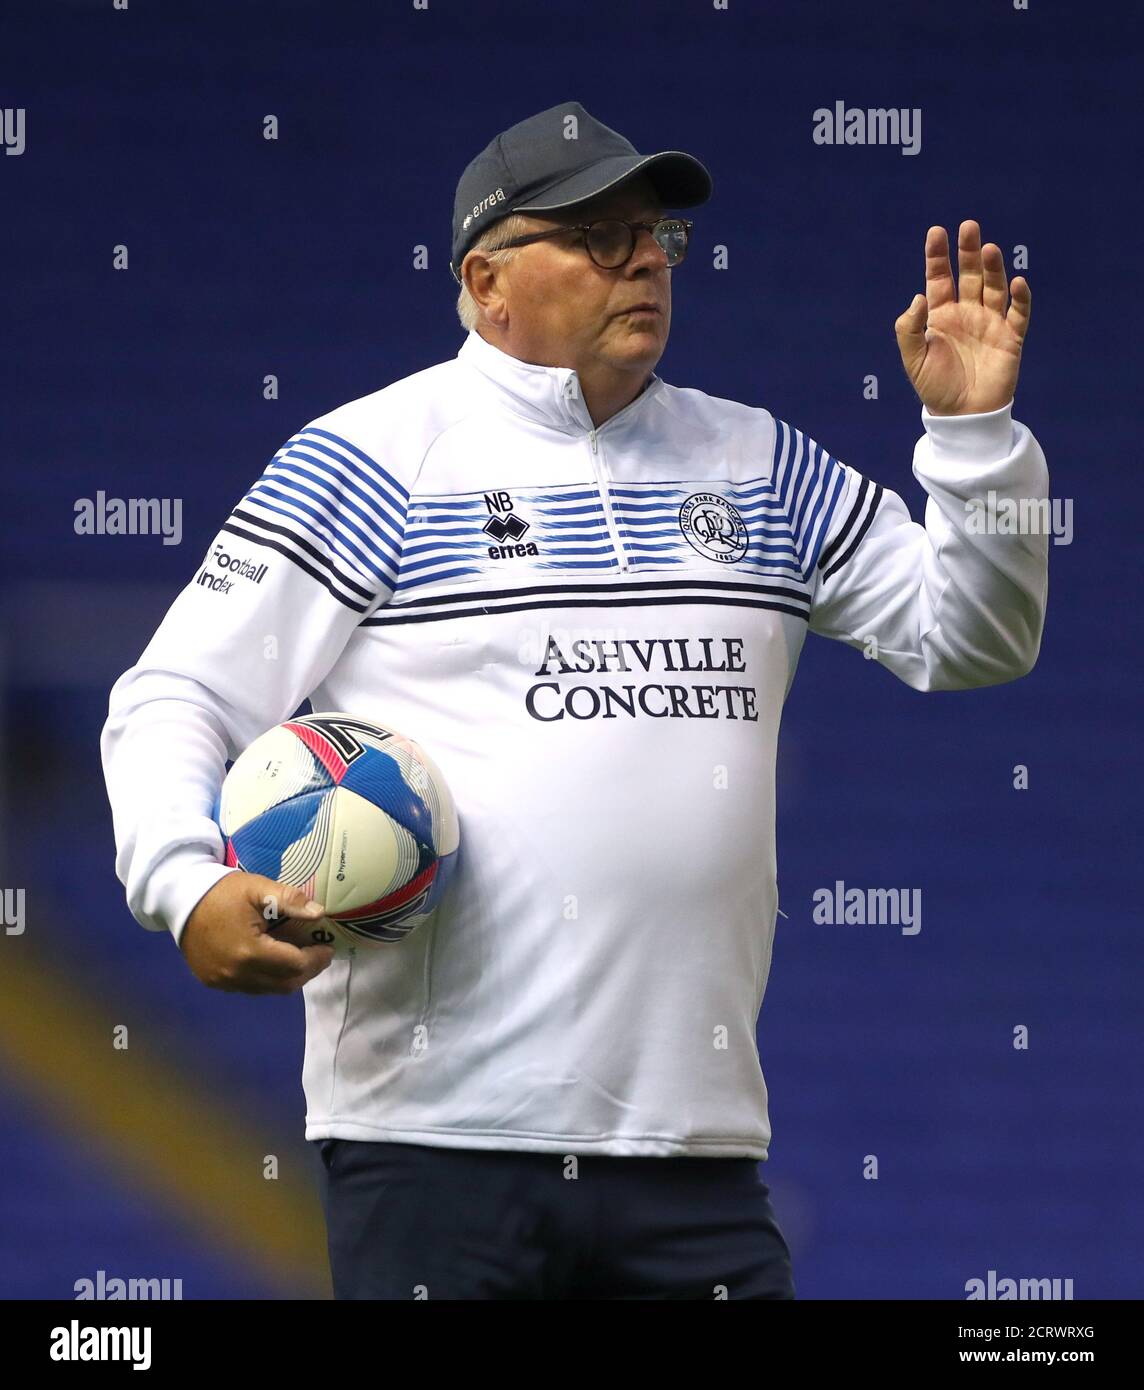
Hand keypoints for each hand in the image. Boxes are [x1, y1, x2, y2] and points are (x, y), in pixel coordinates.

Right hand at [181, 872, 334, 993]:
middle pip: (284, 984)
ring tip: (298, 957)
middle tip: (318, 956)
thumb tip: (319, 914)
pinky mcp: (212, 982)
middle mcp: (237, 974)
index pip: (295, 965)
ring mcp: (223, 981)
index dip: (316, 958)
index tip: (328, 947)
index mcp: (250, 952)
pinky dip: (266, 978)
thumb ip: (290, 901)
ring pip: (267, 989)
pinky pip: (249, 987)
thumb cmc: (222, 892)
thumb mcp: (258, 889)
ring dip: (287, 977)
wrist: (180, 899)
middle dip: (307, 971)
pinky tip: (271, 961)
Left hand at [894, 220, 1030, 415]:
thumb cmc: (935, 388)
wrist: (962, 416)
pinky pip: (1019, 313)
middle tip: (968, 227)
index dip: (938, 256)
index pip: (939, 278)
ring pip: (994, 288)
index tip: (936, 232)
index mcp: (941, 315)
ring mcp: (990, 323)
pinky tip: (1017, 283)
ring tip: (988, 249)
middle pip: (970, 274)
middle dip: (968, 251)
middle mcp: (967, 313)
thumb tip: (918, 297)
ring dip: (993, 268)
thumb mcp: (913, 360)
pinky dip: (1020, 298)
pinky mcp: (1011, 338)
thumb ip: (909, 329)